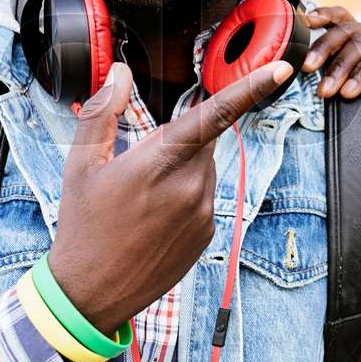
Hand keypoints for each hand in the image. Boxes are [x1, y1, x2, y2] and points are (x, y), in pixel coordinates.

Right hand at [48, 60, 292, 332]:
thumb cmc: (83, 226)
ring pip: (203, 169)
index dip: (249, 87)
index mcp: (160, 162)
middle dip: (179, 141)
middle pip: (203, 140)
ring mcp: (203, 212)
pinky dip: (185, 196)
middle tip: (139, 166)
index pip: (213, 114)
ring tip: (141, 199)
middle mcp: (190, 185)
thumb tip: (120, 73)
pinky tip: (154, 218)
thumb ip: (103, 112)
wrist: (91, 291)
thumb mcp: (81, 164)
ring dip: (181, 170)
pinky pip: (204, 198)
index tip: (279, 70)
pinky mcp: (208, 233)